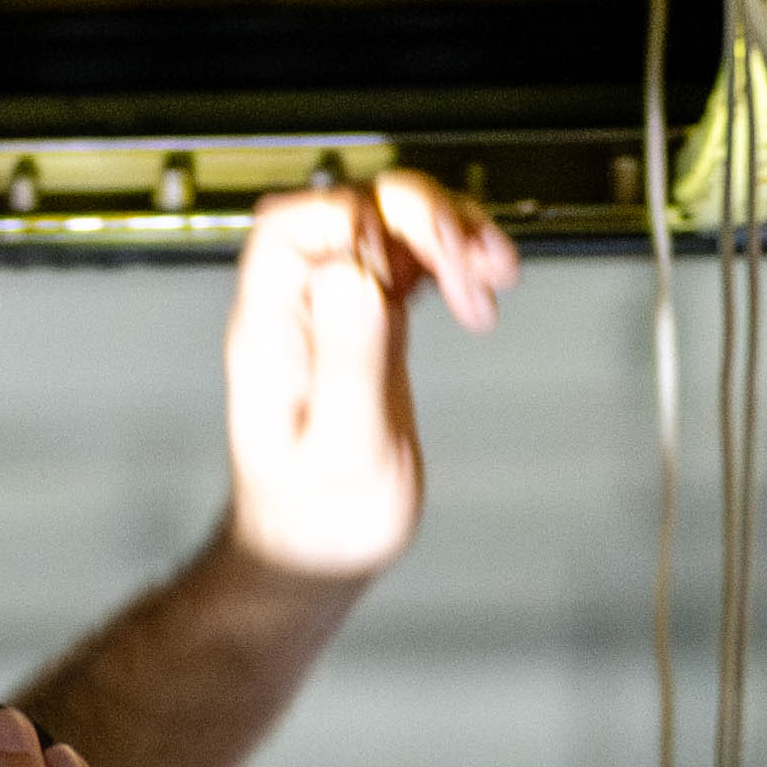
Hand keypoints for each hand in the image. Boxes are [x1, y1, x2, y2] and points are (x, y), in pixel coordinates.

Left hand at [220, 169, 516, 583]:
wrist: (316, 557)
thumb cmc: (317, 524)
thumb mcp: (342, 451)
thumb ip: (347, 359)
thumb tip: (350, 272)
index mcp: (273, 329)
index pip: (297, 224)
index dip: (362, 215)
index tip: (416, 258)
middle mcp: (299, 309)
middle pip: (353, 209)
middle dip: (421, 218)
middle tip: (473, 266)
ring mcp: (335, 313)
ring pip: (387, 228)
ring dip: (447, 233)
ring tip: (492, 276)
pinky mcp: (368, 326)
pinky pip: (405, 263)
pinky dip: (449, 262)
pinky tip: (479, 288)